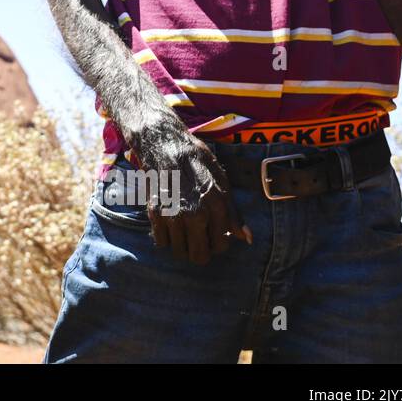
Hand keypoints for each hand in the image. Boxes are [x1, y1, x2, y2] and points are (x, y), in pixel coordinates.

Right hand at [128, 111, 251, 264]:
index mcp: (216, 204)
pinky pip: (161, 242)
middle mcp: (195, 213)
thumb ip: (233, 212)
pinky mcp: (155, 212)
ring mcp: (173, 214)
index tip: (212, 233)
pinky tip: (170, 224)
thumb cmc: (195, 161)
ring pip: (179, 252)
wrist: (162, 144)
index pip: (221, 246)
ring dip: (182, 245)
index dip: (218, 243)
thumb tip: (247, 238)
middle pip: (199, 256)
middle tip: (198, 238)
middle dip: (201, 250)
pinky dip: (166, 237)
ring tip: (184, 230)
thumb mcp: (221, 181)